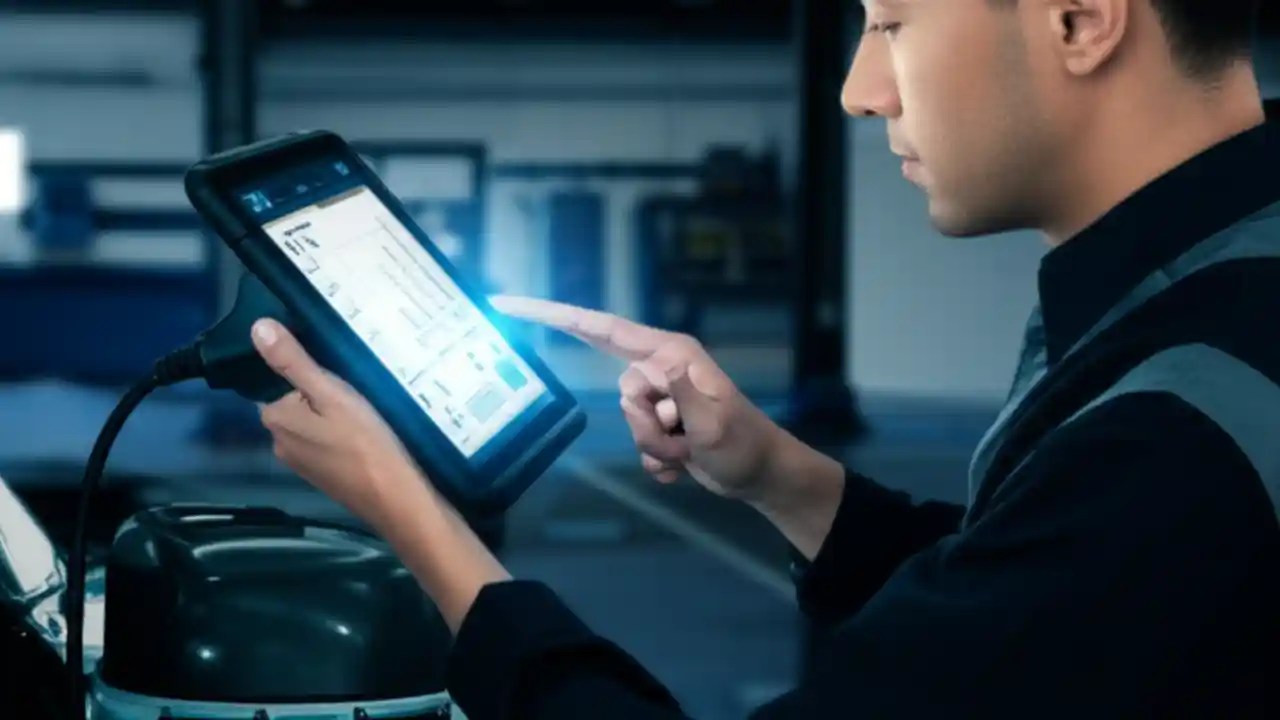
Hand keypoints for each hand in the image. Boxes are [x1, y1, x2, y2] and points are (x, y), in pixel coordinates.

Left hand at [250, 317, 429, 528]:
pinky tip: (365, 431)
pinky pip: (325, 441)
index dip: (304, 369)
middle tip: (355, 383)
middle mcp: (280, 442)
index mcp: (276, 418)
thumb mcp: (331, 393)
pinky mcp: (322, 475)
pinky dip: (340, 433)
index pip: (276, 380)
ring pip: (311, 422)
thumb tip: (257, 326)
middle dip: (320, 391)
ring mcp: (301, 462)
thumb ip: (293, 361)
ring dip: (331, 413)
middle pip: (294, 401)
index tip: (335, 366)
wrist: (395, 498)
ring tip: (364, 405)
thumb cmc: (365, 442)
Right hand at [490, 296, 788, 502]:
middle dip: (649, 426)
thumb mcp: (714, 423)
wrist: (760, 475)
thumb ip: (683, 393)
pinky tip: (686, 463)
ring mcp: (661, 397)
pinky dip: (660, 462)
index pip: (600, 328)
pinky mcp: (660, 424)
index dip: (553, 316)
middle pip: (621, 392)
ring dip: (658, 447)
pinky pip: (639, 446)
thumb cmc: (744, 446)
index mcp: (670, 353)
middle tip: (685, 437)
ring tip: (690, 449)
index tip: (510, 305)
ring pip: (630, 424)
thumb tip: (662, 364)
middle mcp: (662, 368)